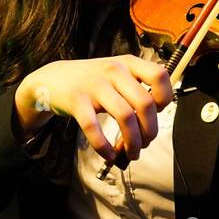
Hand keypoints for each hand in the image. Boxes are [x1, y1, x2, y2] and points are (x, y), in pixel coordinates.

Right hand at [13, 56, 172, 161]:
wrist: (54, 78)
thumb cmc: (92, 82)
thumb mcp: (117, 75)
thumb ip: (137, 92)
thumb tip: (151, 127)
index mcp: (128, 63)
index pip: (160, 75)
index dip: (164, 98)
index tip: (157, 113)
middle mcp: (114, 70)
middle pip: (145, 103)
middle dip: (150, 131)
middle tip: (145, 143)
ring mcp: (94, 84)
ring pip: (125, 116)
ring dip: (132, 142)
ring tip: (131, 153)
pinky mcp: (76, 100)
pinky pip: (94, 127)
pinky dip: (104, 147)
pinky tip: (108, 154)